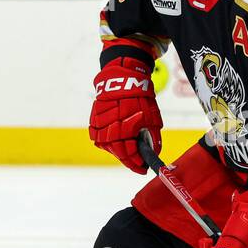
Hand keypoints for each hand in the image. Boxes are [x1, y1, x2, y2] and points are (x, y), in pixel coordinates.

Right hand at [89, 57, 161, 172]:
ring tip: (130, 149)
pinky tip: (118, 139)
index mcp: (124, 130)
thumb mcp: (152, 118)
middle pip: (118, 153)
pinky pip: (100, 138)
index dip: (137, 164)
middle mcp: (108, 130)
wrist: (122, 78)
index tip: (144, 169)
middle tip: (138, 163)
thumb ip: (153, 138)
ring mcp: (98, 126)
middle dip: (130, 159)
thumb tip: (154, 154)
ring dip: (119, 150)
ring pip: (109, 147)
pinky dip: (109, 141)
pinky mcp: (93, 121)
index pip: (129, 154)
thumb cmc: (139, 97)